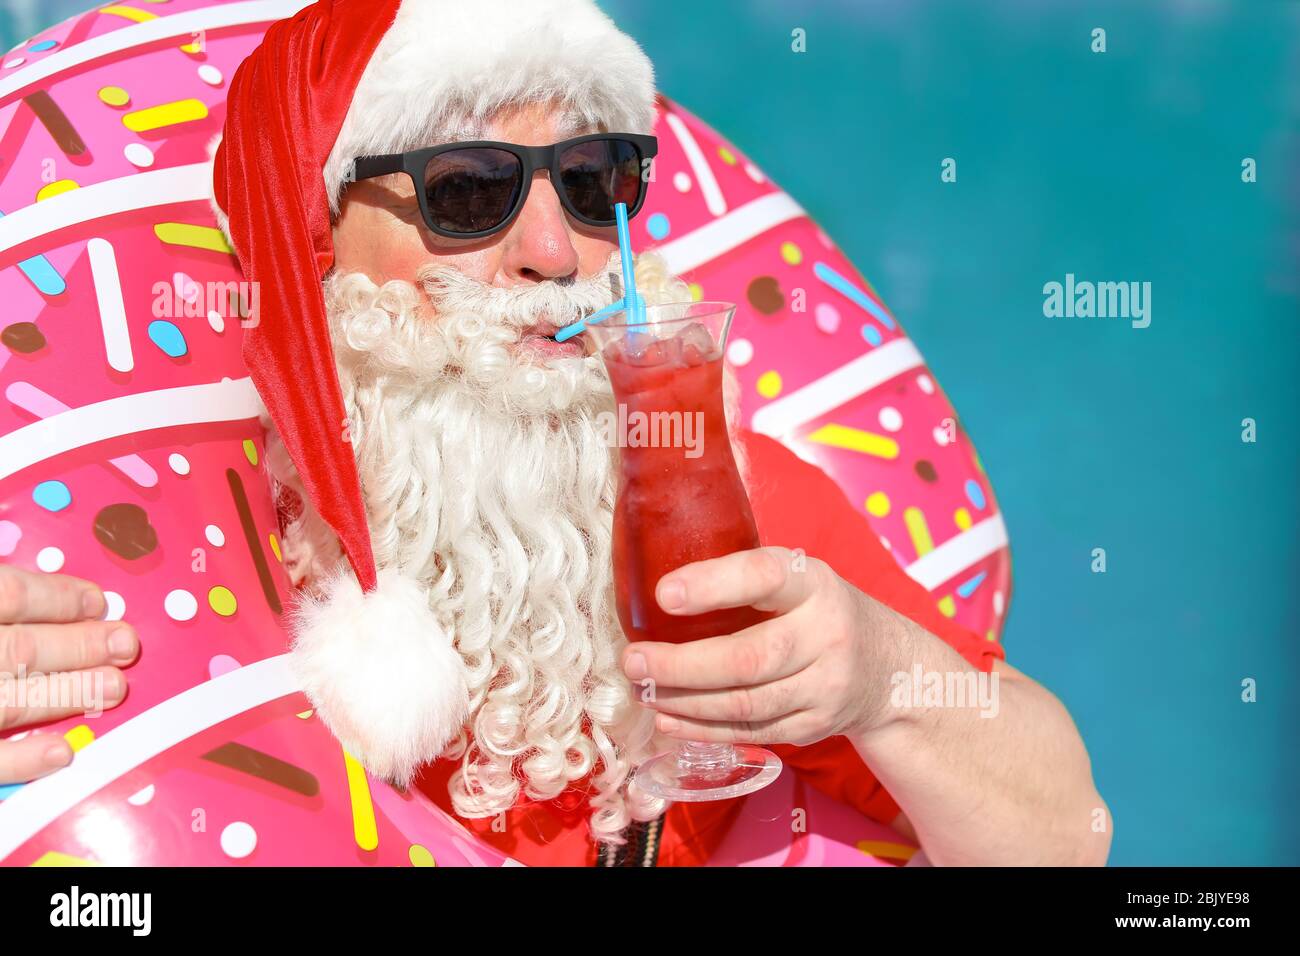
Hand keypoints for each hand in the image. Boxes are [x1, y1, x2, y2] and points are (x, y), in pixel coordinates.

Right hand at [0, 566, 137, 784]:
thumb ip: (1, 600)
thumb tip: (52, 594)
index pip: (8, 595)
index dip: (57, 597)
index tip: (98, 602)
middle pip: (19, 649)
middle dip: (79, 647)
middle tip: (127, 646)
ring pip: (8, 702)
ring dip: (67, 694)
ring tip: (115, 687)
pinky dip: (21, 760)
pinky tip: (64, 753)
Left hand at [620, 547, 913, 746]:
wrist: (889, 668)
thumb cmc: (818, 610)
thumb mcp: (799, 578)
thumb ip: (745, 579)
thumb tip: (656, 585)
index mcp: (815, 583)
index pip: (765, 577)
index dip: (714, 585)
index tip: (664, 593)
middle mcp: (826, 634)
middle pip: (749, 658)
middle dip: (682, 664)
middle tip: (632, 660)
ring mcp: (825, 687)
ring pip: (745, 703)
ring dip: (684, 701)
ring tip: (643, 689)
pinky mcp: (815, 725)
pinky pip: (751, 732)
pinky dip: (703, 729)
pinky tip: (668, 719)